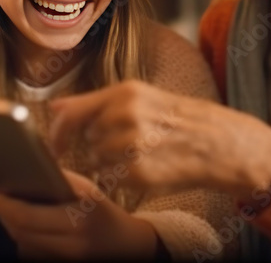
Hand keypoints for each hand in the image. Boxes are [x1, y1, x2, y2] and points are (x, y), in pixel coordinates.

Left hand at [0, 169, 156, 259]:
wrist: (124, 244)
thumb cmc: (103, 212)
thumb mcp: (88, 190)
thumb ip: (59, 181)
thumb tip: (26, 169)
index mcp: (79, 219)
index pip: (28, 217)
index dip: (5, 207)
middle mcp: (72, 243)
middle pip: (21, 233)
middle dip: (5, 216)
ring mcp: (66, 260)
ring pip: (23, 246)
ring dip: (13, 229)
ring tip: (10, 212)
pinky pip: (32, 255)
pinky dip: (25, 241)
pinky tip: (26, 227)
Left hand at [48, 81, 270, 198]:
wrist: (215, 142)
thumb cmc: (176, 118)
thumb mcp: (138, 97)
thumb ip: (94, 102)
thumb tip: (55, 107)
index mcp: (125, 92)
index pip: (72, 113)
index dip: (59, 132)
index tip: (57, 143)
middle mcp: (126, 116)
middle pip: (88, 138)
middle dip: (100, 142)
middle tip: (129, 140)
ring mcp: (133, 145)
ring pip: (98, 159)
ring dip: (110, 160)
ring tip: (140, 152)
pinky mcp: (139, 172)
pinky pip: (112, 177)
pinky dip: (122, 176)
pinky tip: (144, 166)